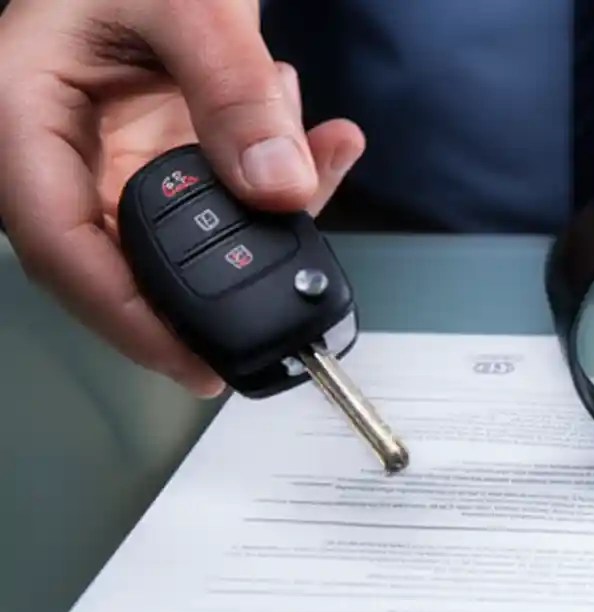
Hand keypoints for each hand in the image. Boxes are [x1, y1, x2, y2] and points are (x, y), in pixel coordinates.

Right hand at [0, 0, 365, 397]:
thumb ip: (232, 88)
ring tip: (321, 153)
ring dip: (271, 218)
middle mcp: (64, 159)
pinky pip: (228, 199)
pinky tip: (330, 147)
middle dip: (223, 279)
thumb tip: (280, 186)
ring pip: (193, 239)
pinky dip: (288, 183)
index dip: (126, 317)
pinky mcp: (165, 160)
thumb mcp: (188, 6)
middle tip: (297, 283)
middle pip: (127, 263)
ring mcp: (116, 165)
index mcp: (23, 122)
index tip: (195, 360)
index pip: (60, 248)